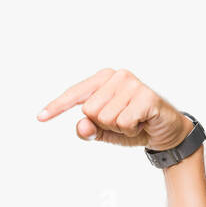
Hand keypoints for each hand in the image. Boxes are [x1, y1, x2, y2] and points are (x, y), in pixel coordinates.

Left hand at [37, 68, 189, 149]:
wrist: (165, 131)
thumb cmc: (133, 126)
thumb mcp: (105, 131)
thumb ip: (89, 129)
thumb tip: (82, 126)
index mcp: (103, 80)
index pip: (75, 94)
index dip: (57, 107)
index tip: (40, 117)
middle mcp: (117, 76)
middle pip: (89, 111)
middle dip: (104, 124)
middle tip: (123, 121)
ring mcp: (132, 84)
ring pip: (105, 118)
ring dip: (119, 128)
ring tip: (133, 122)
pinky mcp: (146, 96)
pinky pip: (123, 123)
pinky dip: (131, 131)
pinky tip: (142, 123)